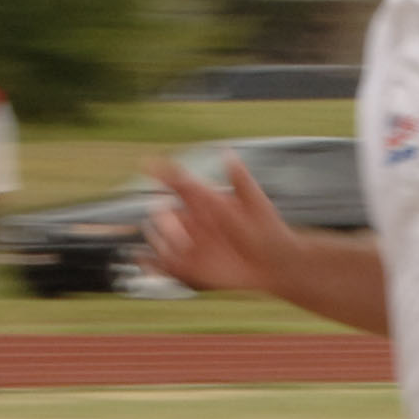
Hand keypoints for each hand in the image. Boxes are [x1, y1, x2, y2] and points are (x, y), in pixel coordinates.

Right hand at [141, 152, 295, 295]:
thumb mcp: (254, 201)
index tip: (148, 164)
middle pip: (166, 213)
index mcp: (205, 200)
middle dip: (164, 215)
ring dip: (163, 237)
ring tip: (178, 239)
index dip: (163, 172)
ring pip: (163, 238)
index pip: (180, 183)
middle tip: (167, 213)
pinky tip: (144, 259)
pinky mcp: (191, 266)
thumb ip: (239, 179)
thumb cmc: (266, 229)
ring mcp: (190, 243)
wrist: (274, 261)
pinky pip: (166, 264)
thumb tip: (226, 153)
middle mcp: (193, 220)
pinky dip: (153, 263)